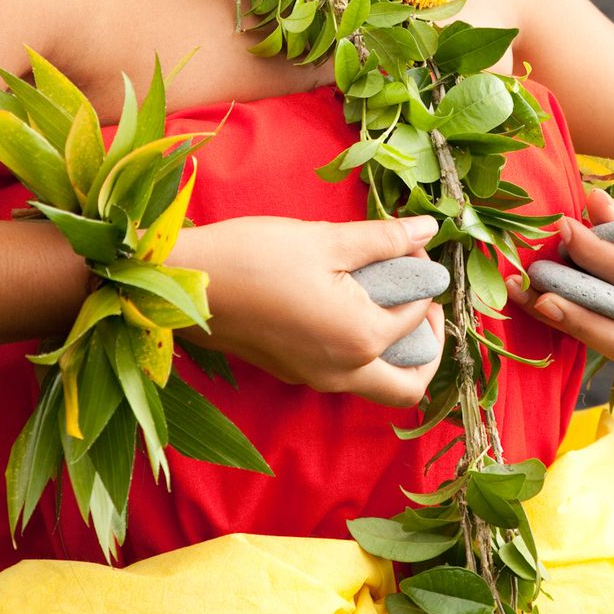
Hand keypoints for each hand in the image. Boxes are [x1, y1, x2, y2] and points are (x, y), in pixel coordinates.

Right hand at [170, 213, 444, 406]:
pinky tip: (345, 301)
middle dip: (428, 344)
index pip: (419, 316)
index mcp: (360, 340)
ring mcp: (314, 379)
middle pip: (409, 385)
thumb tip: (429, 228)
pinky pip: (346, 374)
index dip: (423, 274)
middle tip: (419, 297)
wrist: (184, 284)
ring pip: (377, 384)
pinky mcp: (291, 372)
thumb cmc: (254, 256)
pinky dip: (362, 348)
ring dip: (396, 349)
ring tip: (383, 294)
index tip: (408, 242)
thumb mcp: (326, 239)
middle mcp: (342, 373)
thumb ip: (385, 239)